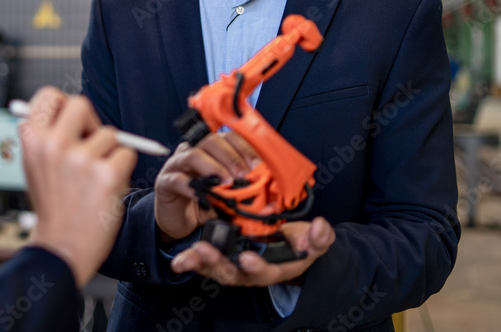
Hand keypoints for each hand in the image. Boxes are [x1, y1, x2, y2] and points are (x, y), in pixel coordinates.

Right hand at [20, 87, 136, 286]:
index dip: (63, 104)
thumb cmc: (53, 206)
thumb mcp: (35, 166)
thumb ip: (46, 136)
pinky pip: (126, 154)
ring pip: (109, 134)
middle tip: (90, 144)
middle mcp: (54, 145)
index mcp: (32, 140)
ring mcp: (81, 159)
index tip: (70, 120)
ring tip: (94, 178)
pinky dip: (122, 168)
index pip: (49, 95)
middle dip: (90, 122)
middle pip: (82, 104)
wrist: (62, 247)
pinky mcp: (107, 174)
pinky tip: (106, 187)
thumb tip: (66, 107)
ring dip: (108, 152)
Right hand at [154, 131, 259, 242]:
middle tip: (244, 176)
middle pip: (211, 140)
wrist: (179, 220)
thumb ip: (243, 193)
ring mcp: (177, 164)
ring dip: (213, 168)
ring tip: (226, 183)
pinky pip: (177, 179)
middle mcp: (193, 151)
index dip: (245, 149)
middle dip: (231, 157)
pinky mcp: (165, 182)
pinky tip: (203, 196)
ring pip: (193, 154)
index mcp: (211, 150)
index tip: (258, 166)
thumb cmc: (205, 203)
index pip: (229, 137)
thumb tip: (267, 202)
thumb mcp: (228, 196)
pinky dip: (192, 186)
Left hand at [169, 217, 334, 286]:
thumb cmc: (299, 246)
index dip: (256, 268)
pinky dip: (192, 259)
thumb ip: (318, 238)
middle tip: (206, 251)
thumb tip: (320, 228)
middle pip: (233, 273)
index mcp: (273, 269)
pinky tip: (179, 258)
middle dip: (218, 264)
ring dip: (200, 263)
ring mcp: (233, 265)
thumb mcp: (313, 242)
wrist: (286, 247)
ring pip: (215, 268)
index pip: (265, 273)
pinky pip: (204, 260)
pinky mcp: (221, 256)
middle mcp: (250, 271)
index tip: (249, 259)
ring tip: (186, 257)